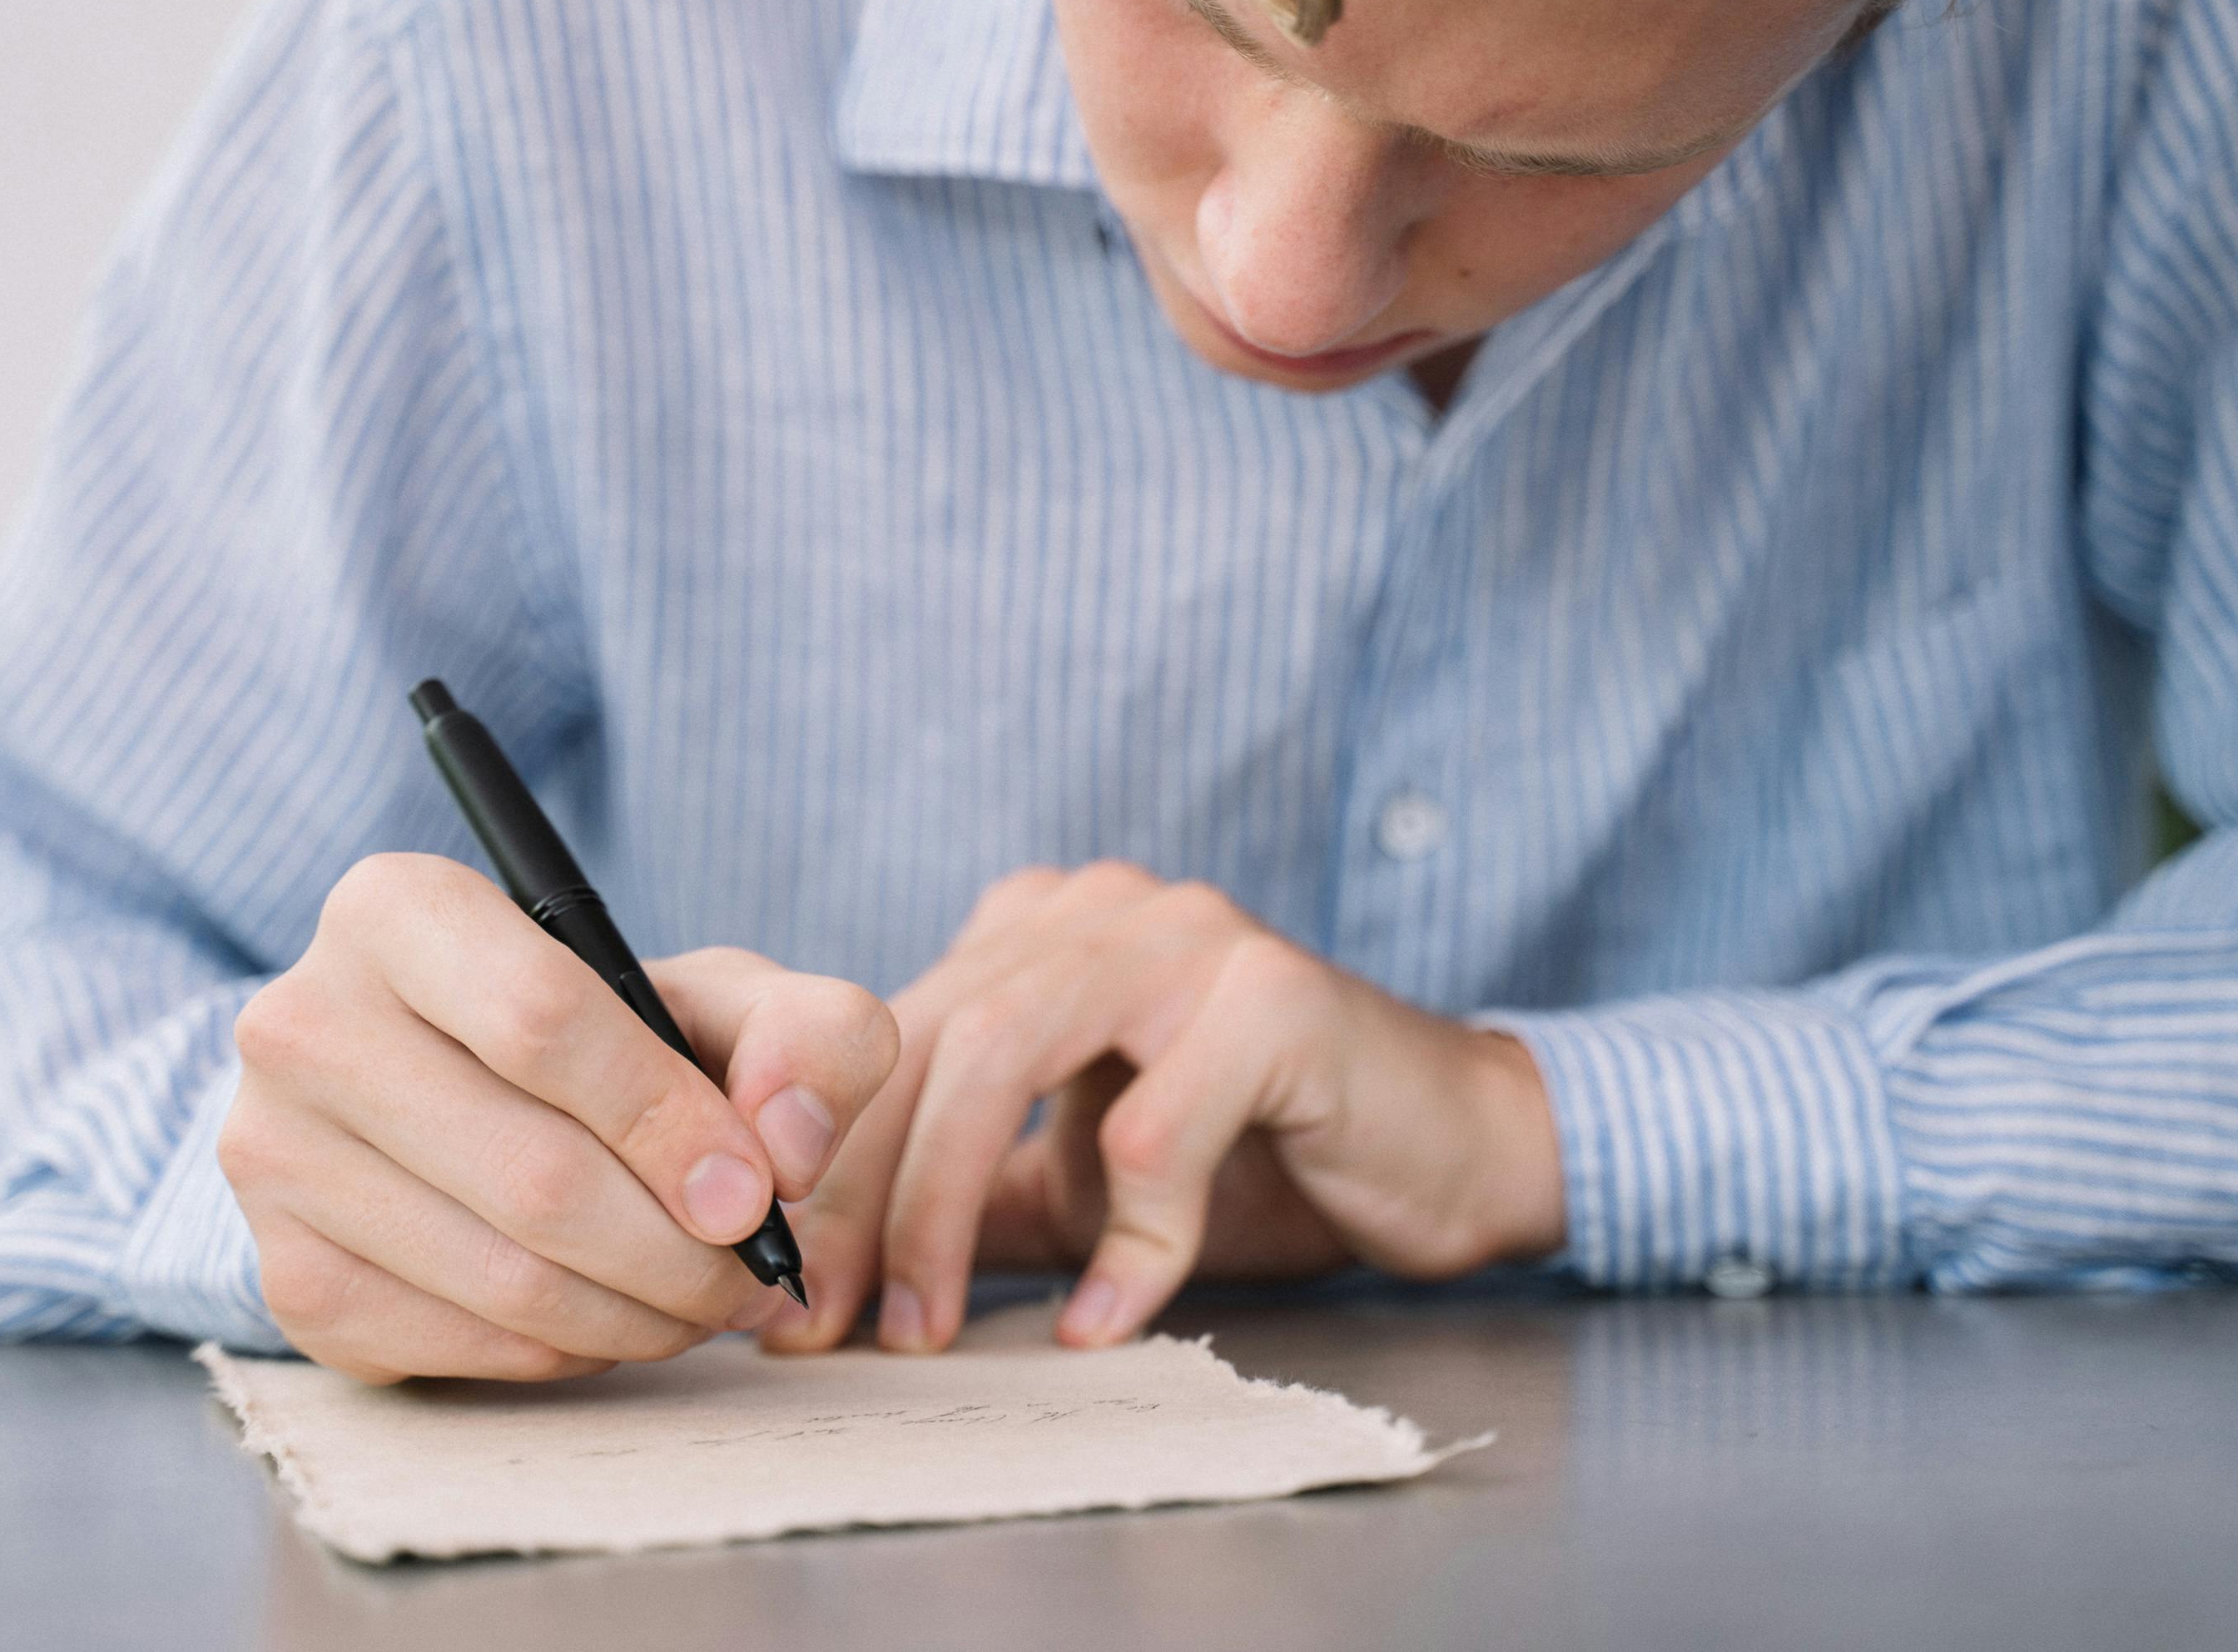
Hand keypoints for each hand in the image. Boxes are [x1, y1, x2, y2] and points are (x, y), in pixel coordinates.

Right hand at [220, 854, 898, 1383]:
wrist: (451, 1092)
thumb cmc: (605, 1033)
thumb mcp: (719, 996)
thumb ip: (807, 1034)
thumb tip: (788, 1148)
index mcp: (397, 910)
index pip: (542, 1022)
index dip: (668, 1123)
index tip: (756, 1193)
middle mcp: (304, 1022)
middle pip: (532, 1172)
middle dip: (677, 1248)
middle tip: (750, 1273)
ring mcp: (275, 1156)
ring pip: (503, 1276)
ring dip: (639, 1313)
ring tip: (704, 1299)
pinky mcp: (286, 1274)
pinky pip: (461, 1345)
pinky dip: (569, 1350)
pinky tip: (614, 1315)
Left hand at [764, 861, 1562, 1354]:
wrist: (1453, 1149)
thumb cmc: (1268, 1163)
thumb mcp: (1087, 1182)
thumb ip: (982, 1196)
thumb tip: (833, 1276)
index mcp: (1037, 932)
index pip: (889, 1041)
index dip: (822, 1169)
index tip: (784, 1295)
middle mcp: (1098, 909)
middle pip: (924, 1040)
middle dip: (859, 1196)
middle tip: (826, 1325)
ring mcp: (1185, 936)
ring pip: (1003, 1054)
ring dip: (946, 1206)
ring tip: (925, 1327)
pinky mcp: (1272, 997)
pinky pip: (1153, 1129)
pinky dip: (1119, 1241)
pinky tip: (1103, 1318)